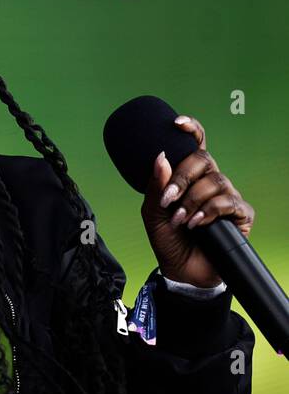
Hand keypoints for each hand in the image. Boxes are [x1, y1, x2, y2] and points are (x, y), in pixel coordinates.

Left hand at [141, 114, 254, 288]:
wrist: (180, 270)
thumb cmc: (167, 239)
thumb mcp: (152, 212)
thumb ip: (156, 186)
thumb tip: (160, 158)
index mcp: (189, 176)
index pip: (195, 146)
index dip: (191, 130)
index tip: (176, 123)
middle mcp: (210, 182)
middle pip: (204, 160)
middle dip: (181, 178)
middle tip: (167, 200)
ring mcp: (227, 197)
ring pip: (215, 181)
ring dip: (191, 200)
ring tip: (178, 219)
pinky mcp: (240, 216)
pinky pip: (228, 202)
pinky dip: (208, 211)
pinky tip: (195, 223)